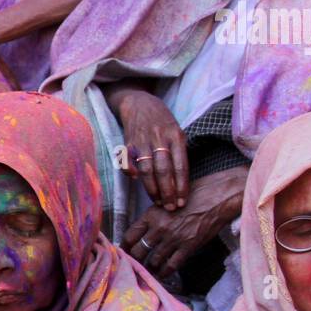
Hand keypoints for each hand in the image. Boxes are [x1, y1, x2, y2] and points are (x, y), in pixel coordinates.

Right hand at [111, 87, 189, 210]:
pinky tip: (135, 181)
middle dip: (167, 191)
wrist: (139, 103)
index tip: (182, 202)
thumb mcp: (177, 131)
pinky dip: (130, 172)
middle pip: (163, 170)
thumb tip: (180, 180)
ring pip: (146, 169)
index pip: (180, 166)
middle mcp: (159, 139)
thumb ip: (179, 153)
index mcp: (175, 136)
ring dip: (152, 188)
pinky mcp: (128, 142)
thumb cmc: (162, 121)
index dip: (181, 186)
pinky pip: (127, 162)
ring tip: (157, 201)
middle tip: (170, 207)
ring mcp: (142, 141)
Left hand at [123, 166, 246, 276]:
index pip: (129, 235)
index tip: (124, 251)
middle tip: (134, 265)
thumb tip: (146, 229)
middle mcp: (159, 228)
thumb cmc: (195, 193)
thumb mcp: (167, 200)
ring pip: (153, 261)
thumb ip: (155, 215)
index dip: (125, 246)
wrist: (219, 197)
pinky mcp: (188, 247)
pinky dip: (165, 272)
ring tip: (148, 272)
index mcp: (151, 214)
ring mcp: (173, 239)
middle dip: (135, 260)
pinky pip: (171, 265)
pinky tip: (162, 275)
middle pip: (138, 251)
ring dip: (149, 268)